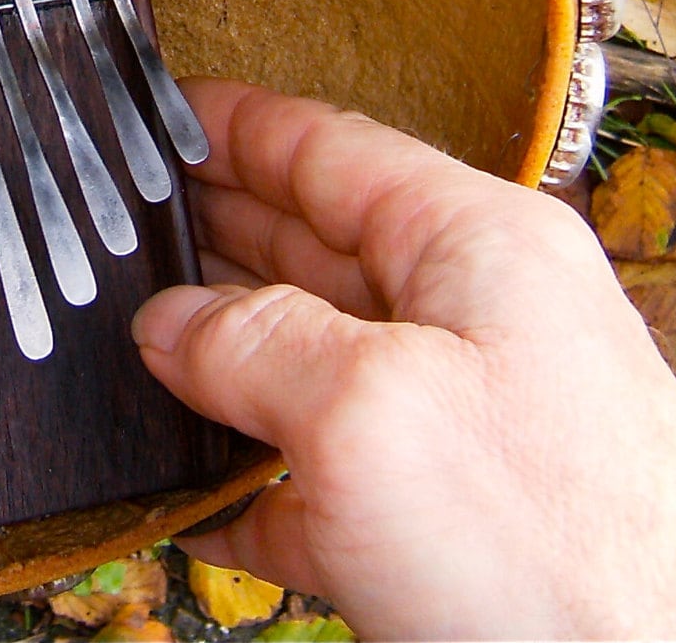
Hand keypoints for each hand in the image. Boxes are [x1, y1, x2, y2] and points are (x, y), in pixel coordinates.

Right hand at [133, 79, 675, 640]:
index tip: (159, 115)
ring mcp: (459, 427)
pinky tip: (189, 495)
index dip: (236, 126)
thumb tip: (166, 323)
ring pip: (310, 366)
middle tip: (117, 234)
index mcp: (478, 250)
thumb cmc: (558, 560)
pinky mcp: (440, 528)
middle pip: (312, 249)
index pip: (334, 148)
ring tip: (127, 352)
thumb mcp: (368, 411)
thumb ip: (250, 344)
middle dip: (211, 237)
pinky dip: (249, 483)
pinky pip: (319, 481)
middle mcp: (474, 323)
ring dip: (218, 363)